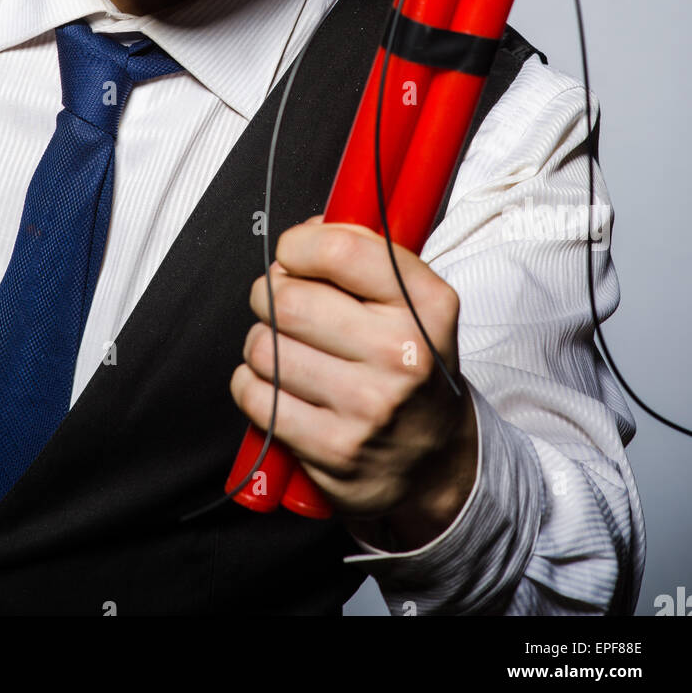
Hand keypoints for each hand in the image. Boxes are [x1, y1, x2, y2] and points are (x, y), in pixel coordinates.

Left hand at [229, 216, 477, 549]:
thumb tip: (305, 231)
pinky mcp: (333, 449)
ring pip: (264, 348)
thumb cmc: (413, 366)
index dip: (299, 246)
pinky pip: (255, 396)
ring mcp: (367, 407)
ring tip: (287, 348)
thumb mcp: (418, 302)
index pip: (339, 251)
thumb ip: (366, 255)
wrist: (439, 461)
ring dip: (262, 342)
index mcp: (427, 306)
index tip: (294, 254)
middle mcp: (401, 355)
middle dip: (270, 294)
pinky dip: (253, 384)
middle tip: (282, 302)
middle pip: (289, 301)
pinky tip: (281, 385)